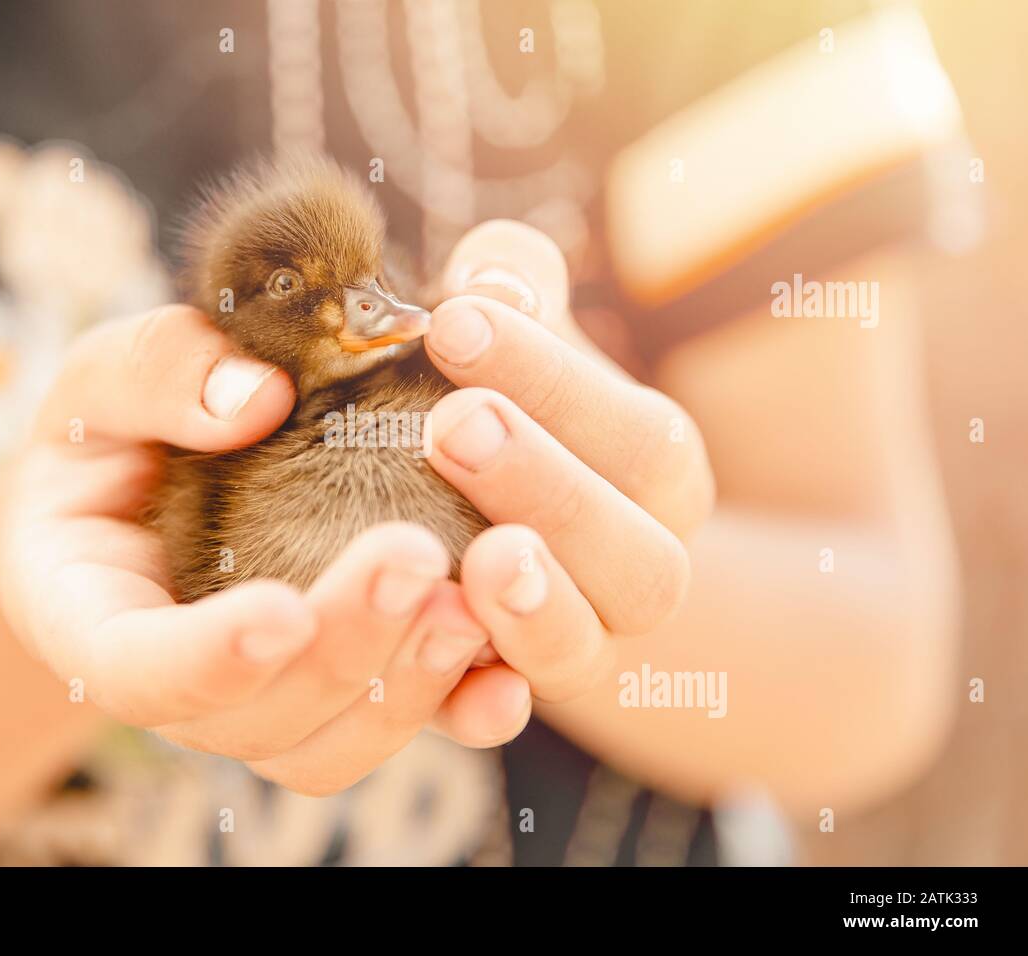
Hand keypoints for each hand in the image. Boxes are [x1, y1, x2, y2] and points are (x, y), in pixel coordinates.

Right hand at [0, 305, 527, 794]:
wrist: (149, 481)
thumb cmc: (114, 430)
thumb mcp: (104, 377)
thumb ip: (157, 373)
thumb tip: (255, 399)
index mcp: (88, 615)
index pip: (134, 671)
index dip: (206, 660)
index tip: (282, 612)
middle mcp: (177, 686)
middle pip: (253, 720)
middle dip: (340, 652)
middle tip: (413, 559)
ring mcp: (259, 702)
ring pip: (328, 748)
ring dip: (404, 690)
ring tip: (471, 604)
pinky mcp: (336, 695)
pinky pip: (391, 729)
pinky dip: (455, 712)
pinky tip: (509, 675)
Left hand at [422, 221, 715, 710]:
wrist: (541, 536)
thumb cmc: (516, 406)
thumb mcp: (525, 337)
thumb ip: (514, 290)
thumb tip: (491, 280)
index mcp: (654, 470)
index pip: (634, 430)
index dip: (549, 379)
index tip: (452, 321)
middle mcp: (638, 564)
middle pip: (636, 549)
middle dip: (545, 484)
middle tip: (452, 425)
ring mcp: (581, 639)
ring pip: (586, 644)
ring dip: (538, 606)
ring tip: (482, 559)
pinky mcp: (508, 690)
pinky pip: (506, 715)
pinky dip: (484, 707)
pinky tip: (462, 685)